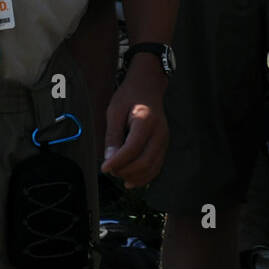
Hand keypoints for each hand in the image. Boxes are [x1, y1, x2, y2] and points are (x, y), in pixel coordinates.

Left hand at [100, 61, 168, 188]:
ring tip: (118, 174)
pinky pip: (156, 167)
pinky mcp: (163, 146)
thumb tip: (109, 159)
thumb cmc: (130, 96)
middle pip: (145, 162)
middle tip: (110, 170)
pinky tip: (130, 181)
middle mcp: (159, 132)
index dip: (117, 162)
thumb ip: (112, 136)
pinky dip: (143, 177)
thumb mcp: (114, 111)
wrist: (148, 87)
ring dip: (134, 177)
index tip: (104, 168)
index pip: (132, 149)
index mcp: (146, 121)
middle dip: (125, 171)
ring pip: (152, 168)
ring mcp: (164, 140)